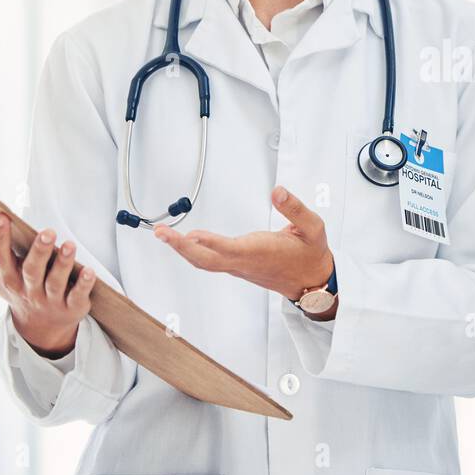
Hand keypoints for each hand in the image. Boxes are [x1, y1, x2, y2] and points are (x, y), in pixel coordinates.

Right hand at [0, 214, 93, 357]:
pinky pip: (77, 295)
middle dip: (38, 251)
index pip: (0, 257)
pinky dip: (83, 284)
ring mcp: (50, 300)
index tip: (1, 217)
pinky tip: (88, 272)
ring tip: (70, 245)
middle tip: (48, 232)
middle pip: (31, 270)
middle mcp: (28, 290)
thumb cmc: (19, 291)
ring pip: (55, 281)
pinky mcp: (71, 306)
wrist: (40, 327)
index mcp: (8, 279)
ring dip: (62, 263)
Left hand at [153, 186, 333, 300]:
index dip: (208, 243)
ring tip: (164, 234)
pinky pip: (211, 261)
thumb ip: (295, 209)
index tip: (189, 234)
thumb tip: (278, 192)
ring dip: (183, 249)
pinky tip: (185, 241)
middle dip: (181, 247)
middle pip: (206, 260)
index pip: (229, 249)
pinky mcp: (239, 266)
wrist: (313, 282)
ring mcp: (240, 267)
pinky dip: (194, 251)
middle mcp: (246, 262)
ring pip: (205, 262)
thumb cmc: (311, 254)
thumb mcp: (313, 228)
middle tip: (160, 233)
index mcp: (261, 252)